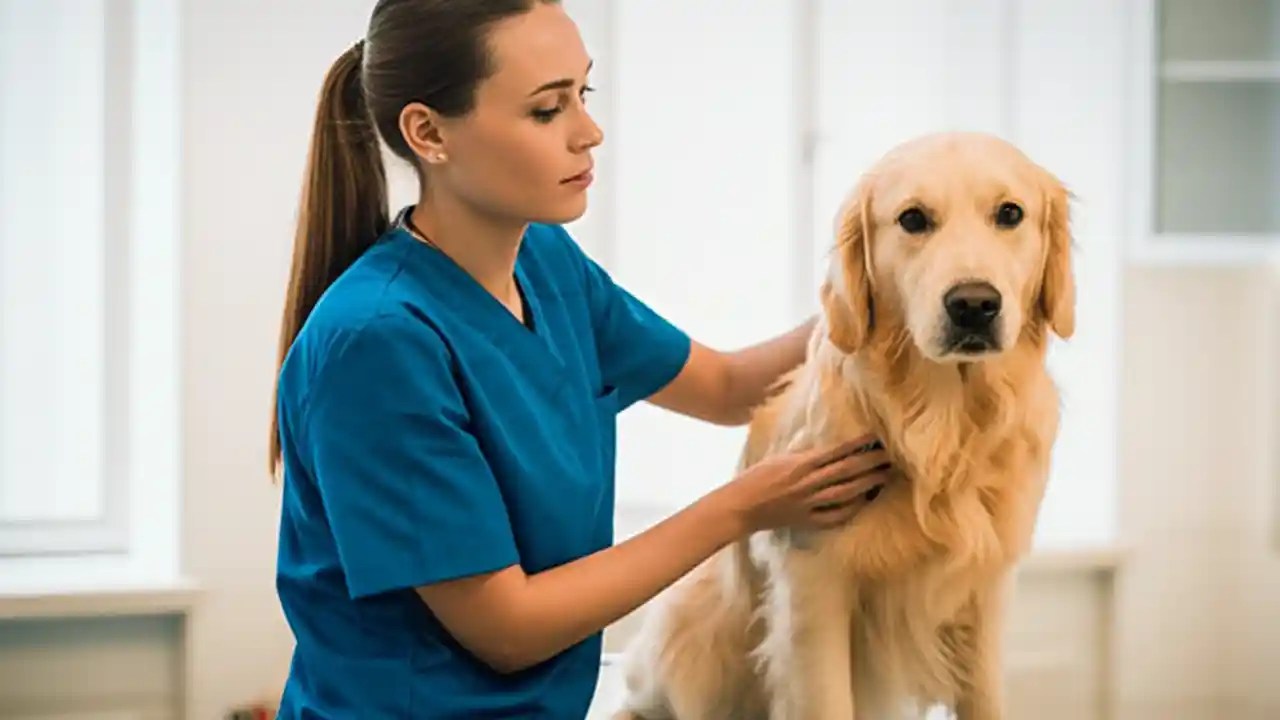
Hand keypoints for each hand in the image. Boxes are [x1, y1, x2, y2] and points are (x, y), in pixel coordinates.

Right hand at [718, 435, 891, 533]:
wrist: (741, 507)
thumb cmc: (756, 478)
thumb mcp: (779, 458)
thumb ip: (804, 455)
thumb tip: (829, 450)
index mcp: (800, 464)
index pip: (836, 451)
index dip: (857, 444)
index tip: (875, 436)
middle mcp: (808, 483)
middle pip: (847, 471)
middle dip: (871, 462)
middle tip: (890, 455)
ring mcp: (809, 503)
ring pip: (846, 492)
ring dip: (869, 484)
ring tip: (886, 476)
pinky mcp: (808, 520)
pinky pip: (836, 515)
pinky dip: (853, 508)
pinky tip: (866, 501)